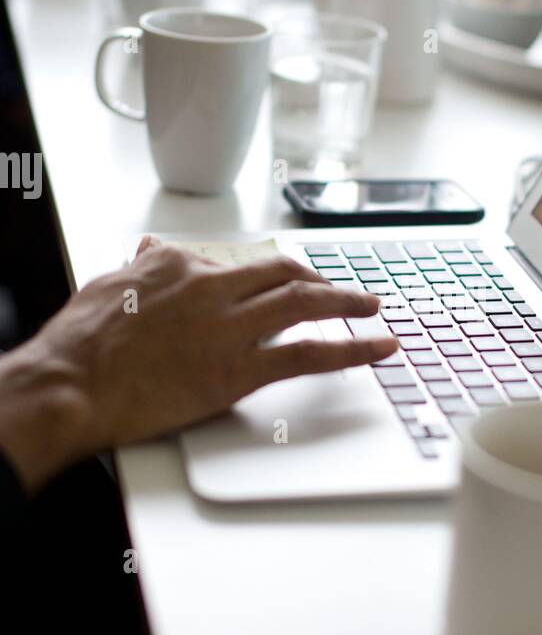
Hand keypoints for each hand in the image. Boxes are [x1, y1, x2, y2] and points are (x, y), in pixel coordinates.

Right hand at [0, 239, 397, 492]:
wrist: (70, 384)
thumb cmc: (80, 345)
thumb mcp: (107, 285)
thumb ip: (139, 267)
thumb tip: (150, 249)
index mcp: (178, 266)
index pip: (237, 265)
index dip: (267, 278)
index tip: (282, 286)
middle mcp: (211, 288)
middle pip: (283, 273)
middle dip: (318, 280)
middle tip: (340, 290)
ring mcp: (229, 328)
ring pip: (305, 304)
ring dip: (347, 302)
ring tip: (372, 307)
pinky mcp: (238, 370)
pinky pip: (309, 354)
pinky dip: (353, 349)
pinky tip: (378, 347)